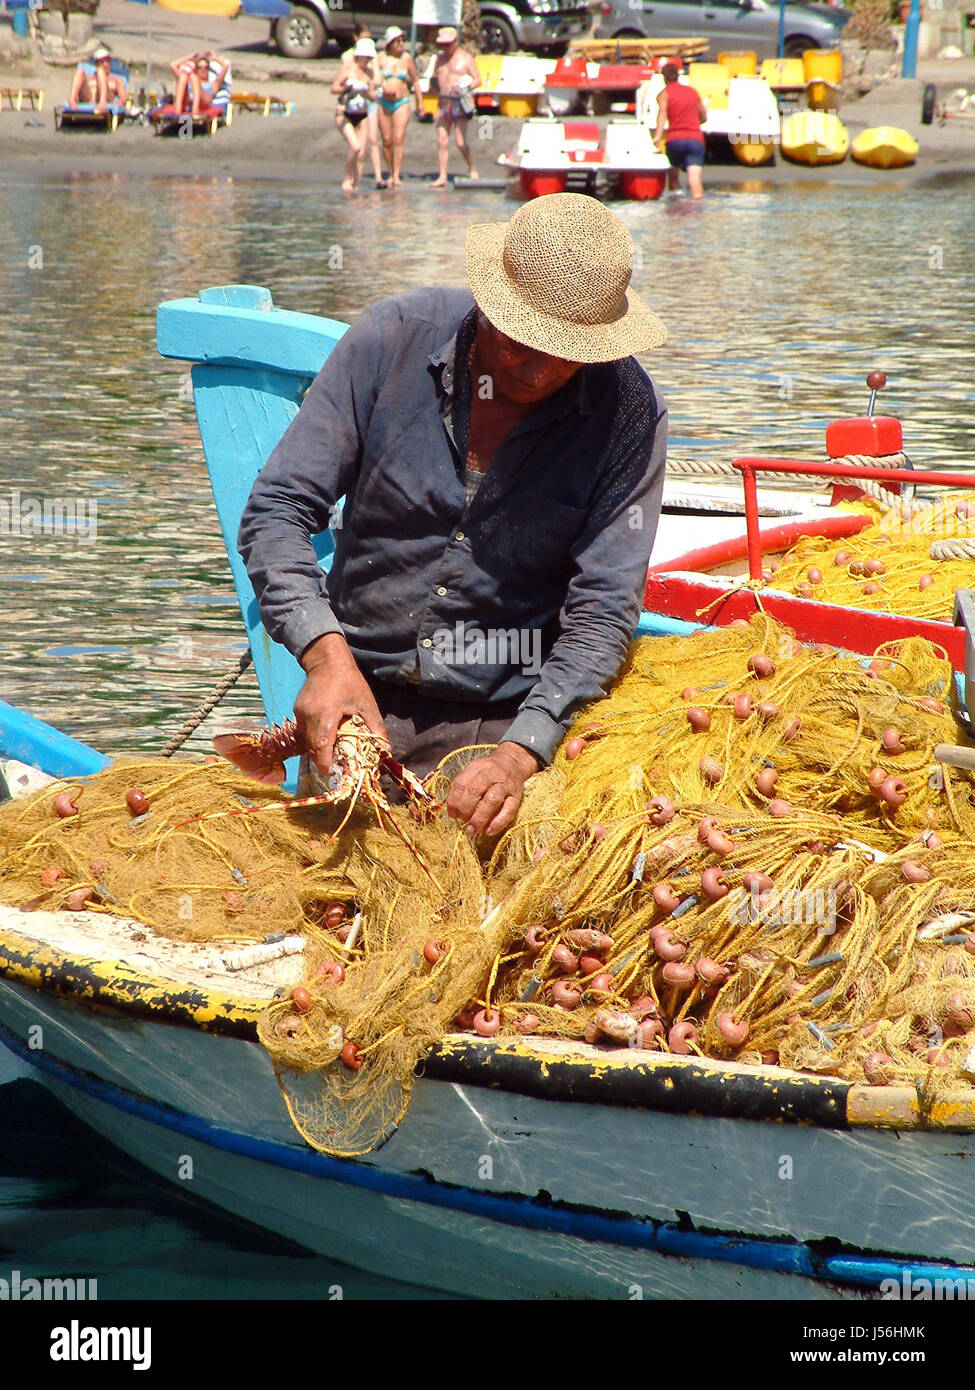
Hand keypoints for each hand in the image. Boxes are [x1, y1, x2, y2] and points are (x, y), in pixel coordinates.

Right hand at [295, 633, 387, 775]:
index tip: (334, 773)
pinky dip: (314, 739)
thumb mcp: (367, 704)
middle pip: (313, 748)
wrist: (327, 660)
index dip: (326, 764)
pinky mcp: (297, 711)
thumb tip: (385, 750)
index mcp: (326, 714)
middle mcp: (309, 716)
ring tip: (333, 751)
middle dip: (324, 760)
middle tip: (338, 765)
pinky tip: (326, 736)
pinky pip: (304, 732)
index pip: (321, 746)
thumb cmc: (349, 681)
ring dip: (318, 750)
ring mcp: (300, 714)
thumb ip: (375, 728)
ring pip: (306, 742)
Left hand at [445, 742, 539, 839]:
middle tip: (462, 820)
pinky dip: (498, 823)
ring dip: (479, 818)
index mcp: (477, 767)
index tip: (452, 814)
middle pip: (474, 791)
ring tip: (472, 829)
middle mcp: (492, 774)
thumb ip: (463, 786)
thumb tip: (452, 810)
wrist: (513, 763)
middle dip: (464, 809)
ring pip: (491, 801)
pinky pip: (509, 810)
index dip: (453, 801)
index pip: (460, 783)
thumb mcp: (474, 770)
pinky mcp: (517, 796)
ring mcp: (506, 785)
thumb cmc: (489, 771)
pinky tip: (488, 831)